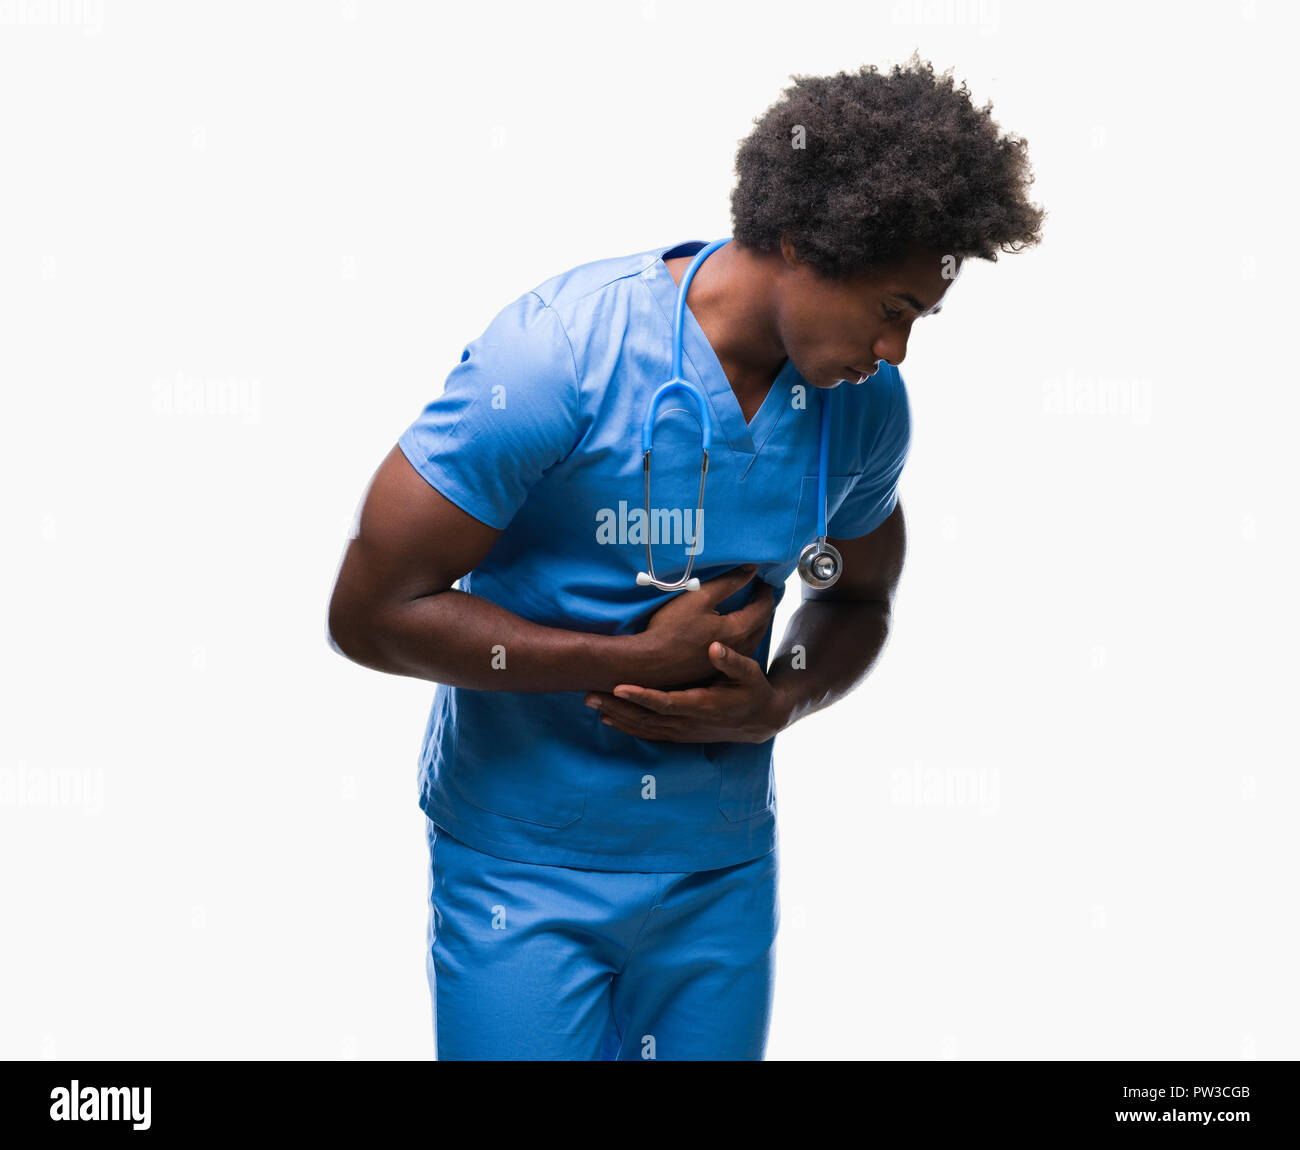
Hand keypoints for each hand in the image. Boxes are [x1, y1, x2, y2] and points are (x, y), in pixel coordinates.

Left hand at [585, 640, 790, 743]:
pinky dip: (627, 727)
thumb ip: (732, 661)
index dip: (643, 696)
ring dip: (616, 717)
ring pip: (643, 728)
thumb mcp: (749, 673)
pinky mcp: (679, 735)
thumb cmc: (753, 690)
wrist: (760, 720)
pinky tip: (608, 720)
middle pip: (646, 718)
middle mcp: (689, 722)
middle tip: (590, 695)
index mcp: (703, 705)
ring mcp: (682, 731)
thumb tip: (714, 647)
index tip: (619, 687)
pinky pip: (648, 734)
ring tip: (591, 703)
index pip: (667, 703)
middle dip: (617, 707)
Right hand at [633, 564, 775, 687]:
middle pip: (761, 624)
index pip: (763, 607)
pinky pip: (739, 648)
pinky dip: (742, 634)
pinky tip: (731, 630)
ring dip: (754, 621)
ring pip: (751, 638)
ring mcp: (727, 662)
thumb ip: (728, 582)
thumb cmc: (672, 628)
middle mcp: (739, 648)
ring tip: (748, 608)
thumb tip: (752, 570)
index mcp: (739, 630)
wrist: (649, 663)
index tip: (764, 581)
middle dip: (763, 606)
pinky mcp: (716, 669)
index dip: (765, 591)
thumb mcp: (700, 597)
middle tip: (759, 592)